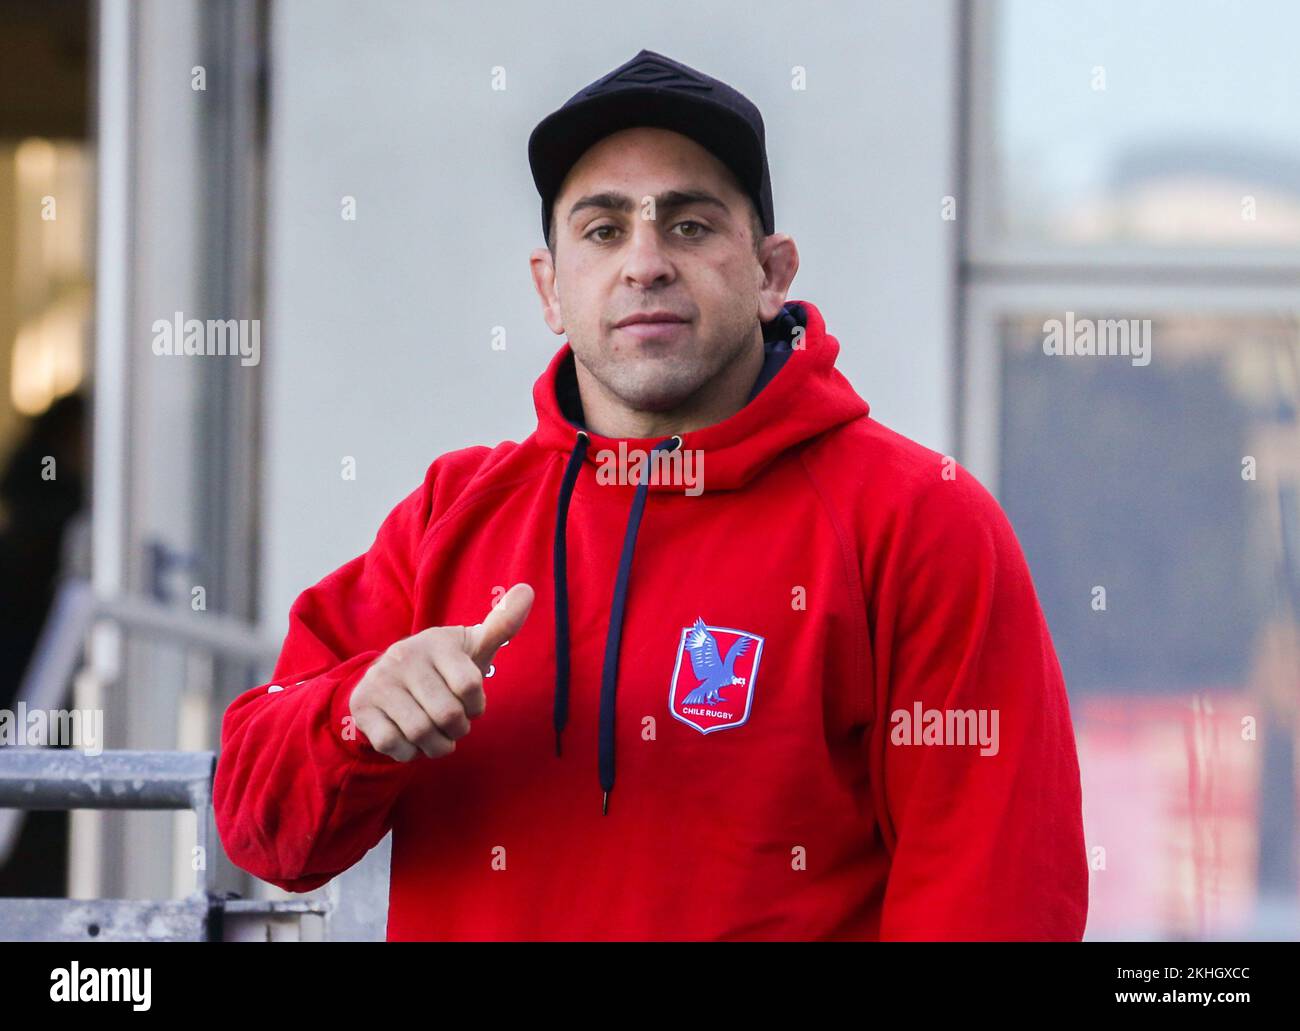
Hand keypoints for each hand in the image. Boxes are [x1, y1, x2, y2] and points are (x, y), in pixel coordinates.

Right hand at [348, 583, 533, 760]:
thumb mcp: (473, 647)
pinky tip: (412, 740)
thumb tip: (528, 590)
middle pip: (447, 714)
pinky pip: (393, 744)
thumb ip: (502, 624)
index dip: (476, 706)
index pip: (470, 686)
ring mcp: (380, 682)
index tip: (471, 703)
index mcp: (437, 642)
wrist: (389, 679)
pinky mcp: (362, 707)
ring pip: (421, 732)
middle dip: (458, 729)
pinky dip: (410, 752)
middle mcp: (404, 656)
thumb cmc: (445, 667)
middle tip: (454, 725)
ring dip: (437, 745)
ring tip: (438, 736)